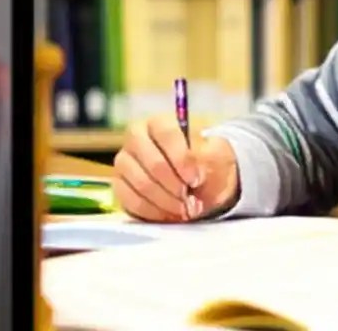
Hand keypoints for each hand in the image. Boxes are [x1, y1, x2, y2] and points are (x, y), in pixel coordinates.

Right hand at [113, 114, 238, 222]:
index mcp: (159, 123)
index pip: (166, 134)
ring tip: (185, 209)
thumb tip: (197, 171)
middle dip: (175, 186)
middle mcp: (136, 137)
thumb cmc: (205, 163)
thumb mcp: (217, 155)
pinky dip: (155, 212)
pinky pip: (132, 202)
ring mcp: (124, 162)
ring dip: (167, 202)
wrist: (198, 182)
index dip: (182, 159)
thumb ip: (208, 158)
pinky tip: (170, 214)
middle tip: (191, 200)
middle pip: (153, 163)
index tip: (196, 179)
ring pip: (142, 185)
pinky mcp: (120, 185)